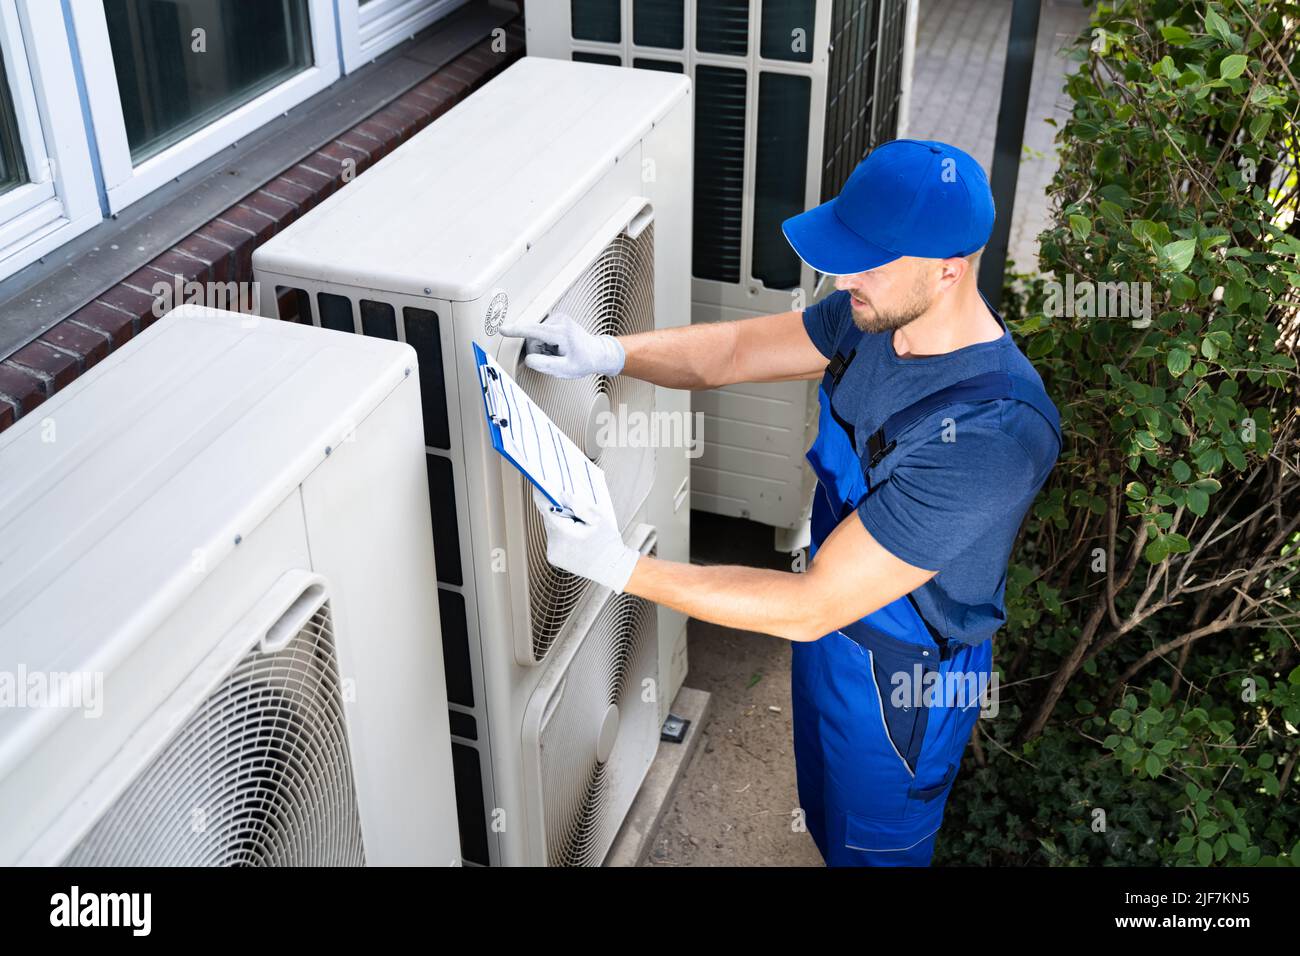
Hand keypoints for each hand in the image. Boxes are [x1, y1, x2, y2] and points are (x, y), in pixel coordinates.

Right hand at [499, 312, 624, 379]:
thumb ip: (546, 365)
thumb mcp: (566, 370)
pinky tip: (556, 348)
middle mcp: (559, 321)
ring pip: (534, 336)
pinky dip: (545, 344)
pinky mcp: (555, 319)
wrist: (597, 352)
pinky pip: (539, 333)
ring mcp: (558, 318)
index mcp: (562, 333)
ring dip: (541, 348)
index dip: (516, 331)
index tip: (503, 330)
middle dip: (537, 351)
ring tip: (557, 353)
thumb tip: (528, 359)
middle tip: (553, 360)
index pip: (535, 331)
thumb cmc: (583, 362)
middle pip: (532, 337)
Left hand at [530, 484, 639, 592]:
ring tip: (578, 522)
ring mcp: (553, 553)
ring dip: (560, 521)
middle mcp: (554, 545)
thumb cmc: (608, 543)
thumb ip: (577, 503)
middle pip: (549, 517)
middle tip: (569, 502)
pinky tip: (575, 534)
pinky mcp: (554, 558)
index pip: (546, 507)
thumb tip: (560, 494)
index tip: (540, 484)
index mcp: (565, 533)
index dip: (543, 493)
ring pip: (551, 527)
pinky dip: (561, 533)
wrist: (613, 568)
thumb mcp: (597, 517)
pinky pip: (554, 538)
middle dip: (558, 508)